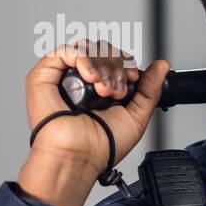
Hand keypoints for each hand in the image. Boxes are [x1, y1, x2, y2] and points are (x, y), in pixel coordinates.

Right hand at [21, 39, 169, 205]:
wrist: (81, 157)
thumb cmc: (102, 145)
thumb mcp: (137, 115)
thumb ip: (150, 88)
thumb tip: (162, 65)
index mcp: (100, 87)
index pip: (113, 58)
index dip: (125, 62)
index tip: (133, 78)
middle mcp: (81, 80)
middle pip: (102, 50)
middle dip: (115, 66)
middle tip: (116, 92)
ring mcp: (62, 77)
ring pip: (87, 48)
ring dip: (102, 66)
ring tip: (104, 91)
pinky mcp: (44, 76)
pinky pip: (64, 51)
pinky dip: (83, 59)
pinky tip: (91, 77)